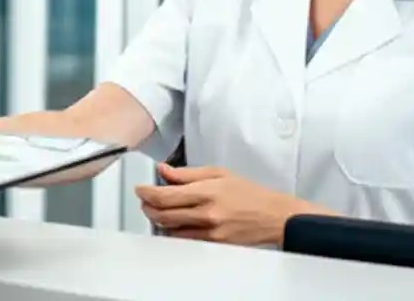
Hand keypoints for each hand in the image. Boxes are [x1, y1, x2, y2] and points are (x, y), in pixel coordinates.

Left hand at [134, 164, 321, 245]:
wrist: (273, 216)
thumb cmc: (249, 193)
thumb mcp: (218, 173)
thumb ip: (187, 173)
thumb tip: (163, 170)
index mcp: (206, 191)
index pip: (165, 195)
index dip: (146, 193)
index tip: (140, 189)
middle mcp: (206, 213)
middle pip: (162, 214)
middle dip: (147, 206)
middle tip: (145, 200)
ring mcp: (209, 231)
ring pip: (170, 229)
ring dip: (158, 219)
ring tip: (157, 209)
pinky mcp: (213, 243)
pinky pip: (183, 239)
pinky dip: (172, 231)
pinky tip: (173, 222)